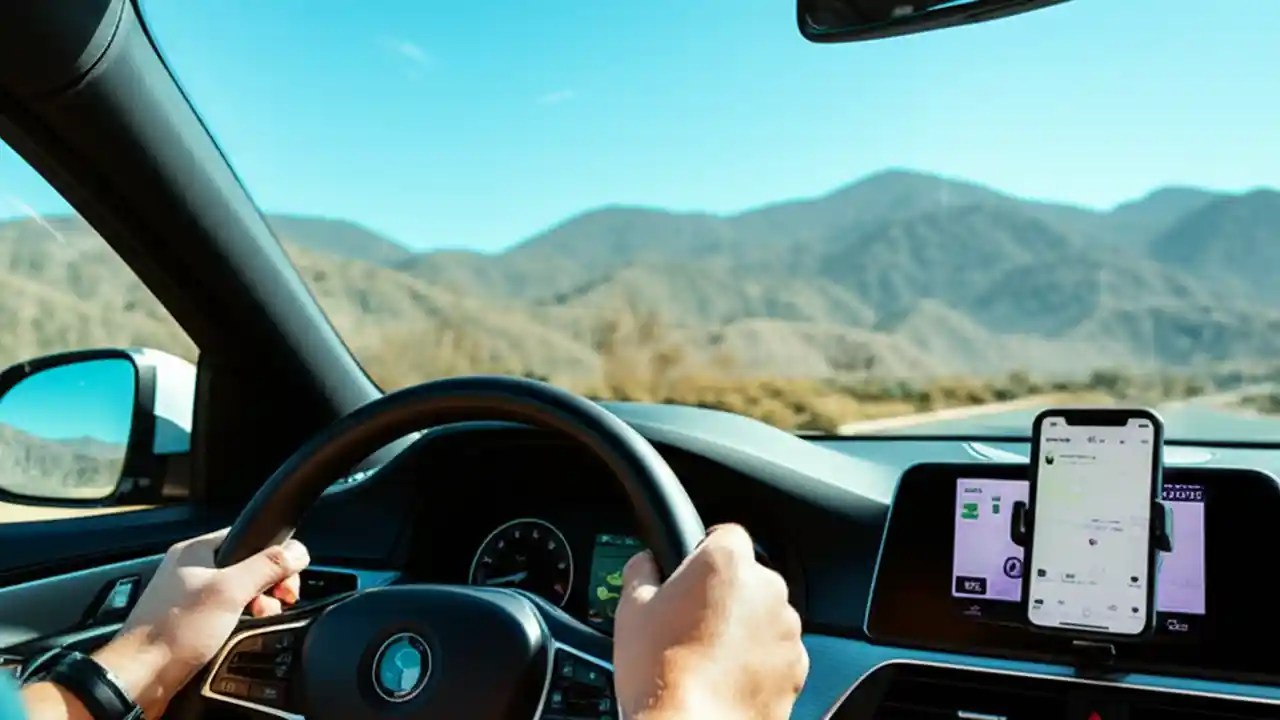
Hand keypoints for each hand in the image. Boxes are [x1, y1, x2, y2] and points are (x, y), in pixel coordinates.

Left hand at [95, 529, 309, 716]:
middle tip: (276, 603)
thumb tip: (298, 551)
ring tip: (255, 621)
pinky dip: (240, 623)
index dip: (274, 556)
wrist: (140, 677)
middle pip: (248, 566)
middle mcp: (191, 569)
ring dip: (256, 607)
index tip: (286, 580)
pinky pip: (227, 613)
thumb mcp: (230, 591)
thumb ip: (267, 566)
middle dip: (268, 586)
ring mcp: (189, 596)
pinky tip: (239, 635)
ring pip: (240, 592)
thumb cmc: (173, 632)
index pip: (250, 536)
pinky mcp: (190, 622)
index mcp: (197, 550)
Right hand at [613, 524, 807, 718]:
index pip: (724, 533)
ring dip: (744, 625)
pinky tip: (727, 675)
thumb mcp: (631, 609)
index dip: (703, 550)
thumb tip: (646, 564)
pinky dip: (759, 658)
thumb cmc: (661, 672)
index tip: (689, 570)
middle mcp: (766, 588)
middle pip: (747, 575)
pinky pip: (776, 650)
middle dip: (724, 592)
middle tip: (691, 619)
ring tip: (707, 654)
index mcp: (726, 562)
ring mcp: (786, 629)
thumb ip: (643, 571)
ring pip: (764, 614)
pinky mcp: (796, 665)